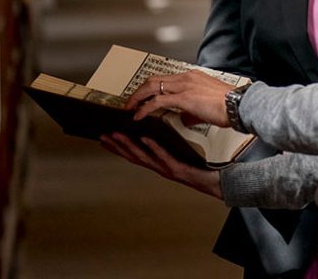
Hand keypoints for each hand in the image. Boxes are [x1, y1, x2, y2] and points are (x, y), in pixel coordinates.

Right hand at [100, 133, 222, 199]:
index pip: (133, 155)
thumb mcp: (178, 158)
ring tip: (117, 135)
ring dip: (129, 146)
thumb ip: (166, 149)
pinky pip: (163, 157)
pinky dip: (153, 148)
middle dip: (117, 146)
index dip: (118, 148)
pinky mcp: (177, 169)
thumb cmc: (197, 170)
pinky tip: (145, 139)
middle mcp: (159, 168)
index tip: (104, 139)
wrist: (214, 183)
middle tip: (103, 136)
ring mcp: (166, 170)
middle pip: (133, 156)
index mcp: (158, 164)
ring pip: (143, 157)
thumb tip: (156, 134)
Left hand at [124, 70, 236, 127]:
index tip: (143, 96)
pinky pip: (156, 102)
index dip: (151, 87)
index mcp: (193, 77)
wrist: (239, 106)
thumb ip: (192, 110)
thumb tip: (184, 118)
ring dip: (137, 98)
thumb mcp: (207, 106)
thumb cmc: (229, 107)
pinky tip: (138, 116)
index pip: (165, 78)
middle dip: (139, 91)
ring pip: (151, 87)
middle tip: (131, 102)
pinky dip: (144, 109)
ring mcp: (184, 86)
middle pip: (154, 79)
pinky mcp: (183, 98)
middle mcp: (187, 77)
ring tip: (130, 109)